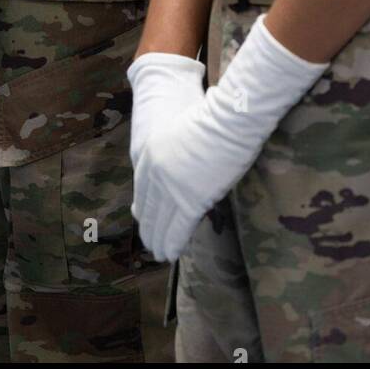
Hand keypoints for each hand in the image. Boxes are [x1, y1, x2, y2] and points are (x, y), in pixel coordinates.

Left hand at [129, 16, 328, 261]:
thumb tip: (177, 173)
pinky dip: (173, 243)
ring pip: (160, 221)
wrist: (227, 115)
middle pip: (148, 207)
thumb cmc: (211, 114)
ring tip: (161, 253)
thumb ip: (172, 152)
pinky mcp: (189, 199)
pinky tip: (171, 253)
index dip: (143, 207)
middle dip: (149, 227)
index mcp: (148, 151)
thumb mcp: (180, 131)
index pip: (142, 188)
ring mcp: (169, 185)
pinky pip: (177, 228)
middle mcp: (153, 170)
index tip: (142, 218)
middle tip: (151, 242)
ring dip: (159, 240)